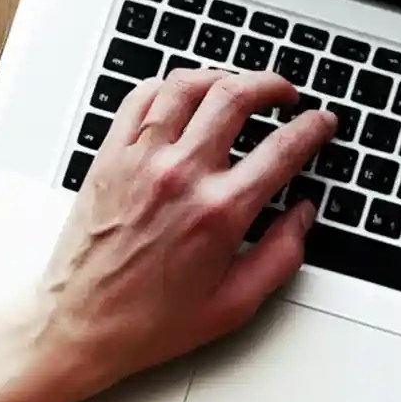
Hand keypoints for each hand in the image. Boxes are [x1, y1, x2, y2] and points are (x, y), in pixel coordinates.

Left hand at [31, 70, 336, 401]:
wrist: (79, 324)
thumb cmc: (150, 321)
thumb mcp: (235, 304)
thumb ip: (281, 255)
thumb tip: (302, 215)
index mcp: (219, 212)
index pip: (283, 148)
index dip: (312, 127)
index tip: (321, 122)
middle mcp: (180, 175)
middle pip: (236, 96)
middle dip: (272, 86)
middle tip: (285, 95)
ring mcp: (141, 160)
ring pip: (187, 85)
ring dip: (222, 77)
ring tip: (238, 87)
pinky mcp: (111, 156)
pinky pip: (141, 97)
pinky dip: (169, 86)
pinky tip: (184, 96)